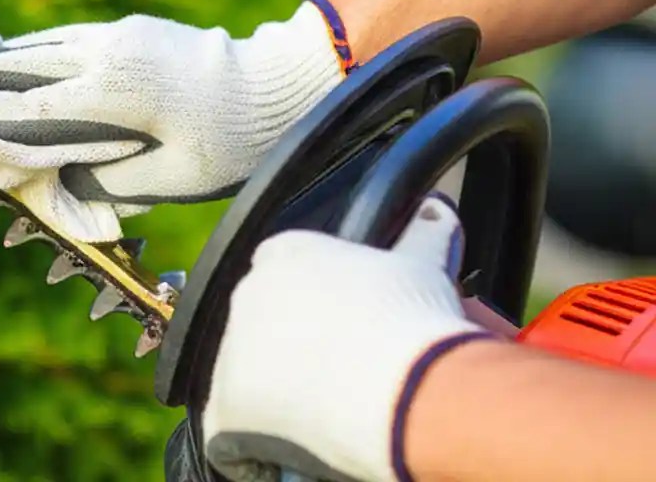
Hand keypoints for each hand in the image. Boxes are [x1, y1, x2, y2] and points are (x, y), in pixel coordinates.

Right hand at [0, 1, 347, 241]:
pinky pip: (64, 38)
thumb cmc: (232, 142)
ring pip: (40, 44)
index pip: (30, 105)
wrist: (283, 84)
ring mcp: (118, 33)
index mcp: (115, 91)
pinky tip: (6, 55)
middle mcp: (108, 51)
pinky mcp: (129, 29)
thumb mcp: (172, 178)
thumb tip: (58, 186)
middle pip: (22, 62)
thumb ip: (108, 182)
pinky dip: (30, 50)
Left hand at [203, 195, 493, 481]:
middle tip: (335, 372)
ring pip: (242, 378)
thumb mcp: (423, 265)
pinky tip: (285, 452)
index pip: (281, 271)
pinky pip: (225, 434)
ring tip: (321, 412)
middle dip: (287, 348)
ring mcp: (229, 351)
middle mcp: (245, 294)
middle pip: (258, 325)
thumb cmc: (416, 322)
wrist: (407, 388)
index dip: (308, 304)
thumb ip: (421, 232)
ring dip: (271, 395)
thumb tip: (436, 209)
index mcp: (284, 253)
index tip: (336, 327)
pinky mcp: (224, 409)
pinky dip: (249, 448)